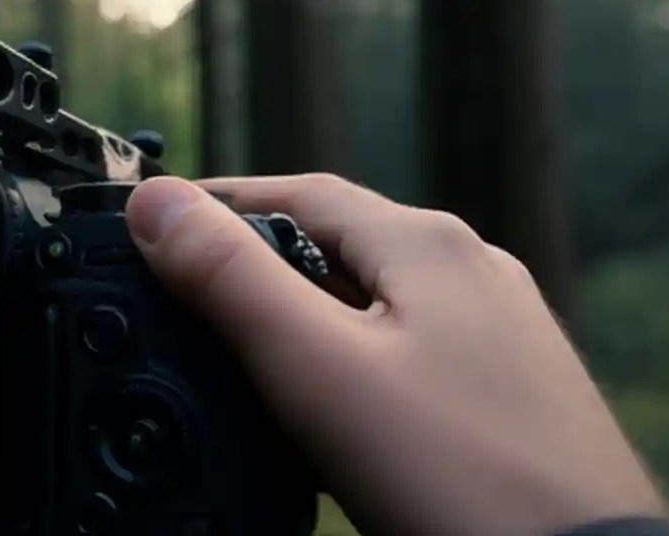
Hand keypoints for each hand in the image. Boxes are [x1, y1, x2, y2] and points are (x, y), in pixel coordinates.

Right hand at [125, 175, 668, 535]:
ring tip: (245, 343)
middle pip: (342, 240)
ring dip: (308, 306)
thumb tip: (156, 201)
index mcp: (428, 245)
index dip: (223, 200)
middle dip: (262, 255)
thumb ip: (230, 279)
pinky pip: (412, 346)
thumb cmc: (452, 475)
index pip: (300, 192)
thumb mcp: (315, 367)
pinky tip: (333, 397)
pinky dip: (356, 353)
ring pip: (379, 296)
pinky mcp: (512, 392)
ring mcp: (502, 332)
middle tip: (190, 284)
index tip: (162, 219)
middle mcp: (475, 271)